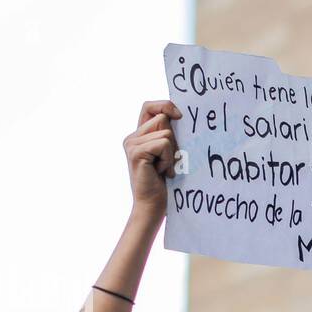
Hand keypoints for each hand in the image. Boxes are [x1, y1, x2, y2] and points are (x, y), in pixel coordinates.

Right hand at [125, 100, 181, 217]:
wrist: (152, 206)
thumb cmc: (164, 183)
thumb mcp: (168, 154)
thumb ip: (168, 135)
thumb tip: (180, 116)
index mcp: (139, 135)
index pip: (149, 106)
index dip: (164, 105)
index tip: (180, 116)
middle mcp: (132, 137)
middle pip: (162, 118)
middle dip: (173, 140)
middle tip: (168, 161)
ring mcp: (132, 143)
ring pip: (165, 132)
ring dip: (171, 153)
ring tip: (164, 168)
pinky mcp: (136, 152)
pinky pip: (163, 143)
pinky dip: (168, 159)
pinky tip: (161, 172)